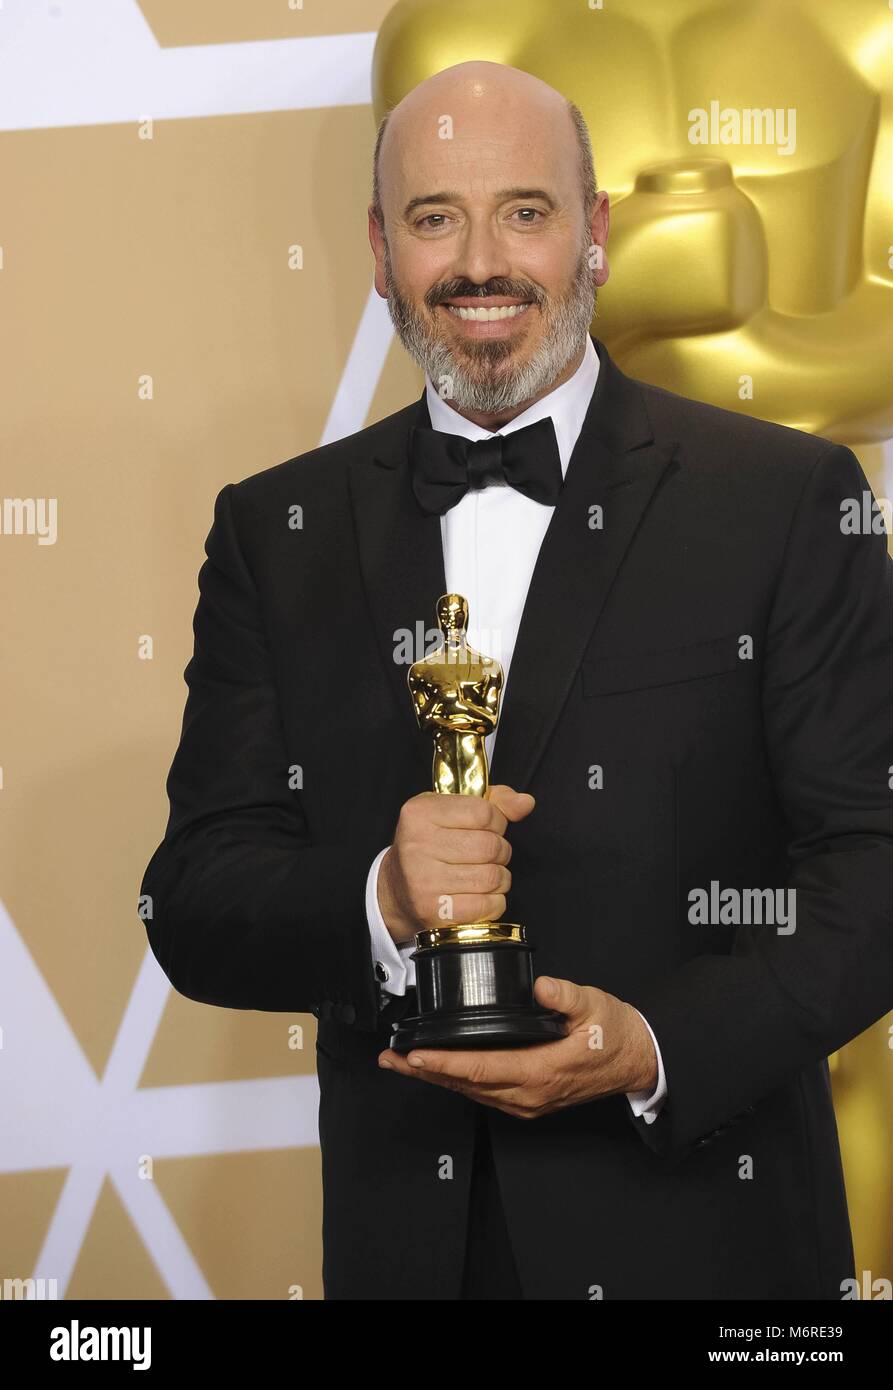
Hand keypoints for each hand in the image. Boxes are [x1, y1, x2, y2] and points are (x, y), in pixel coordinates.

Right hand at [377, 784, 534, 945]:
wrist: (396, 890)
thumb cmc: (430, 845)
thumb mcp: (451, 811)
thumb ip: (493, 801)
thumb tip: (525, 803)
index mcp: (420, 813)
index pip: (484, 812)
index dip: (497, 821)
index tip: (488, 828)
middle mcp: (418, 845)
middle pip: (492, 846)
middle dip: (500, 851)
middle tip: (489, 855)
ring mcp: (424, 881)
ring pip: (493, 877)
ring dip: (499, 878)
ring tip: (484, 875)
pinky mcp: (435, 912)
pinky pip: (488, 905)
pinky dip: (494, 901)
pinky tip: (479, 895)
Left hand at [377, 976, 658, 1118]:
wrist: (636, 1060)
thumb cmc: (614, 1034)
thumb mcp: (595, 1006)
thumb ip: (566, 997)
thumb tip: (542, 986)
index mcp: (540, 1073)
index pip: (480, 1069)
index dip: (443, 1062)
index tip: (414, 1054)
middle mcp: (528, 1095)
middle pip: (466, 1085)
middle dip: (425, 1072)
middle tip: (390, 1059)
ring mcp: (528, 1103)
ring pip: (472, 1093)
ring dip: (436, 1078)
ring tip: (404, 1064)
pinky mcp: (528, 1100)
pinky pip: (484, 1093)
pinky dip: (457, 1082)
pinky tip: (441, 1070)